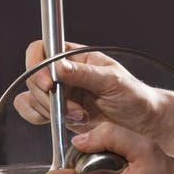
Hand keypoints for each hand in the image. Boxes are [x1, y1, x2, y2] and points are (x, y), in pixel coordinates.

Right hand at [14, 40, 162, 139]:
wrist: (142, 124)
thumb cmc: (133, 96)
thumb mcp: (112, 81)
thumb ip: (84, 74)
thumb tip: (58, 66)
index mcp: (76, 57)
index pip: (44, 49)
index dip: (37, 63)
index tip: (47, 82)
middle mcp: (64, 73)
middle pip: (34, 77)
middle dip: (50, 96)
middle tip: (74, 107)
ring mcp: (60, 93)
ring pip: (32, 97)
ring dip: (50, 110)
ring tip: (79, 115)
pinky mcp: (58, 112)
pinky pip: (33, 113)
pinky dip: (41, 119)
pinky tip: (65, 121)